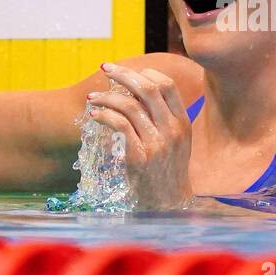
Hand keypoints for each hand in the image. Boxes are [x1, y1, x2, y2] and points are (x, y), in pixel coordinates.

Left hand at [86, 62, 193, 208]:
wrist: (168, 205)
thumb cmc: (167, 171)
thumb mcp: (176, 143)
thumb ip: (163, 118)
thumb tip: (138, 90)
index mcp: (183, 123)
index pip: (166, 85)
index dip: (144, 73)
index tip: (127, 72)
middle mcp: (172, 131)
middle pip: (147, 88)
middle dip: (123, 74)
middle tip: (104, 68)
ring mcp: (156, 145)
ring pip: (129, 105)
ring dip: (106, 96)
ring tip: (92, 98)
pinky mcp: (139, 158)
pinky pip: (119, 126)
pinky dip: (104, 116)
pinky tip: (95, 116)